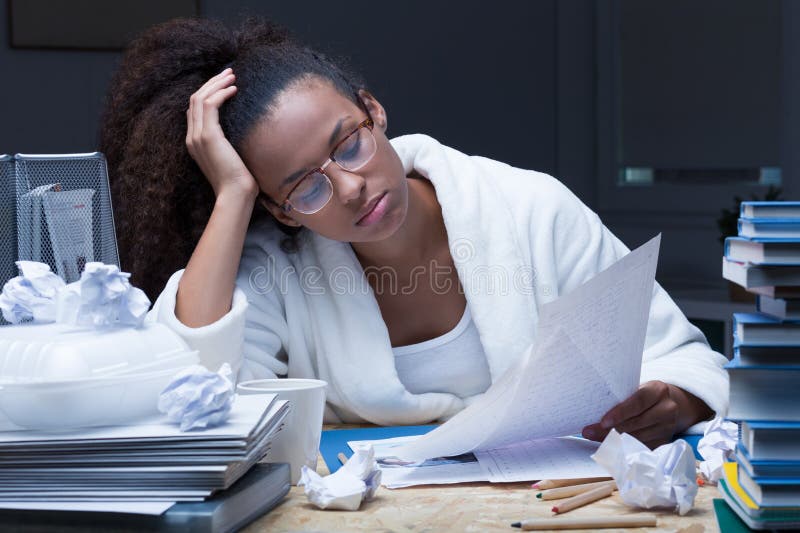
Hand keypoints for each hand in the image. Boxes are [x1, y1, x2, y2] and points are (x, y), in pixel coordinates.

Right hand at [186, 68, 258, 199]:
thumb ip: (228, 142)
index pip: (195, 109)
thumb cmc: (239, 180)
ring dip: (216, 84)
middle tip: (229, 72)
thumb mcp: (231, 156)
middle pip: (194, 99)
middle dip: (211, 82)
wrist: (235, 194)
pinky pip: (210, 105)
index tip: (225, 83)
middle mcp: (192, 137)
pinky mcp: (208, 136)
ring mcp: (197, 136)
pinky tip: (234, 90)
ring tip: (232, 76)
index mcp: (195, 142)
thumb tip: (243, 127)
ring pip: (200, 98)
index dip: (208, 92)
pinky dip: (221, 93)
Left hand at [581, 380, 712, 448]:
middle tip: (589, 432)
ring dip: (614, 440)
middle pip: (636, 422)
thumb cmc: (643, 395)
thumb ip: (622, 398)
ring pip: (638, 437)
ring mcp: (668, 427)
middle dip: (610, 429)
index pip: (638, 402)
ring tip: (595, 439)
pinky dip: (624, 448)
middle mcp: (667, 408)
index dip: (620, 413)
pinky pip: (642, 447)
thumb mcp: (637, 389)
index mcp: (658, 390)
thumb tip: (593, 411)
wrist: (669, 403)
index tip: (602, 422)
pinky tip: (610, 447)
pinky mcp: (665, 441)